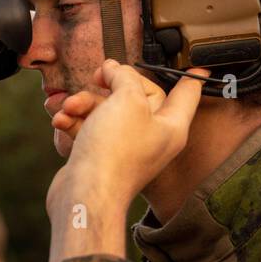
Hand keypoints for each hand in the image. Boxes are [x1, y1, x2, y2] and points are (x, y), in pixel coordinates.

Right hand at [47, 62, 207, 217]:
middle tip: (99, 76)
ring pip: (107, 110)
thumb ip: (124, 77)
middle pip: (137, 96)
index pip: (187, 95)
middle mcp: (151, 137)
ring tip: (70, 106)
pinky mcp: (101, 155)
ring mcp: (125, 147)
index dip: (191, 78)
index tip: (199, 68)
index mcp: (170, 125)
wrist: (85, 193)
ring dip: (84, 102)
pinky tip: (62, 119)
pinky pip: (90, 127)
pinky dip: (74, 120)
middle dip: (111, 84)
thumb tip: (114, 69)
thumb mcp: (127, 100)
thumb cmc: (114, 153)